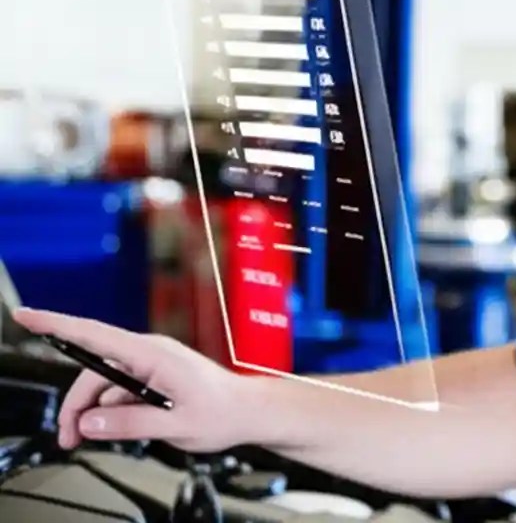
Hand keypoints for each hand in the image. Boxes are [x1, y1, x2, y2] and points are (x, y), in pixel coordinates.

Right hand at [13, 308, 260, 452]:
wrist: (250, 411)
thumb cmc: (224, 412)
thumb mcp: (176, 425)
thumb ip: (131, 423)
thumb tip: (92, 421)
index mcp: (152, 355)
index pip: (94, 335)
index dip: (56, 324)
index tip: (26, 315)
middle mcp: (148, 354)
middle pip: (92, 374)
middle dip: (75, 406)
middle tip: (69, 438)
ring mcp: (151, 364)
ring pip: (104, 386)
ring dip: (92, 413)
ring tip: (92, 439)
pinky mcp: (154, 377)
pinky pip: (120, 391)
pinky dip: (112, 411)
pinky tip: (124, 428)